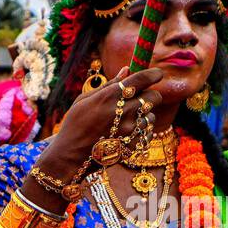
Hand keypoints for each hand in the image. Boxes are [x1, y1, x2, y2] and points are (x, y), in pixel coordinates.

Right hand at [35, 66, 164, 180]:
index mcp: (111, 96)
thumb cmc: (73, 125)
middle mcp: (124, 111)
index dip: (154, 74)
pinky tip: (124, 134)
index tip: (157, 74)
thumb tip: (127, 70)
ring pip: (151, 116)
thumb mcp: (84, 100)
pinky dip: (140, 131)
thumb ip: (108, 85)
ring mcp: (130, 130)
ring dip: (143, 116)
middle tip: (140, 100)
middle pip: (154, 97)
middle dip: (149, 96)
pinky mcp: (133, 145)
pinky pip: (147, 132)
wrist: (69, 157)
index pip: (142, 78)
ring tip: (125, 122)